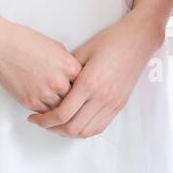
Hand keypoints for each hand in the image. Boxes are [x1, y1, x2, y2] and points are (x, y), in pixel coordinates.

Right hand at [0, 16, 81, 112]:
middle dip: (72, 99)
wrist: (2, 45)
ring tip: (60, 107)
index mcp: (68, 66)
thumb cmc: (26, 41)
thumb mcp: (56, 46)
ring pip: (60, 110)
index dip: (83, 87)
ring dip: (59, 108)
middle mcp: (59, 82)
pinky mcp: (30, 101)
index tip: (81, 89)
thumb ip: (67, 62)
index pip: (85, 84)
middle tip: (72, 102)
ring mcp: (44, 93)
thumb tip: (73, 74)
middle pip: (74, 99)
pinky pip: (44, 113)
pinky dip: (46, 111)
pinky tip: (47, 107)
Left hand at [26, 10, 159, 137]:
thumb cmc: (111, 40)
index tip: (34, 118)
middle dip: (53, 129)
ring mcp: (112, 103)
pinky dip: (85, 130)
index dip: (44, 121)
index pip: (62, 114)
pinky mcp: (119, 105)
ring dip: (69, 132)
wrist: (138, 39)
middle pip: (72, 128)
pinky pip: (100, 127)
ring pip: (86, 132)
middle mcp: (102, 97)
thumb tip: (51, 86)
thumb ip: (67, 71)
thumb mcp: (83, 51)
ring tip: (57, 124)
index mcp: (89, 83)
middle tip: (42, 123)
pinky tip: (76, 122)